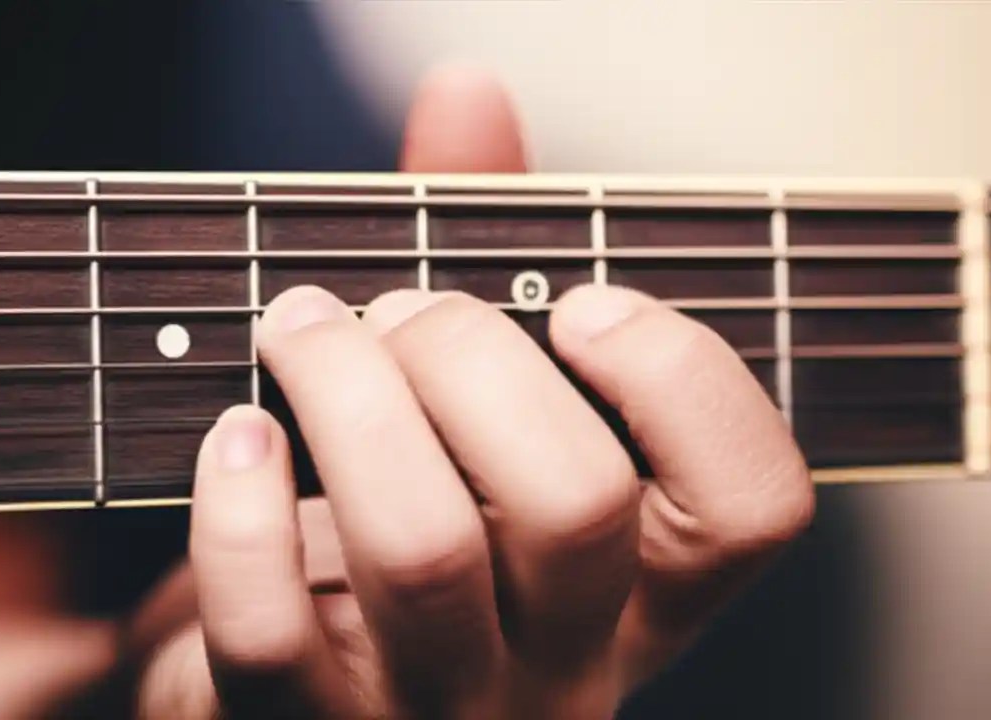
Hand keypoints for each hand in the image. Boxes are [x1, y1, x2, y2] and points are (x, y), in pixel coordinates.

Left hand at [136, 65, 813, 718]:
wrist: (270, 703)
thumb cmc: (389, 530)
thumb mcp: (470, 422)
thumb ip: (485, 257)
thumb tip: (471, 93)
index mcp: (633, 594)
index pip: (755, 509)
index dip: (687, 383)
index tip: (581, 308)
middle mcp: (558, 669)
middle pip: (576, 503)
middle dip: (470, 353)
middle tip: (399, 313)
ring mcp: (432, 711)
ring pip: (423, 547)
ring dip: (348, 392)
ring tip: (300, 333)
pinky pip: (268, 627)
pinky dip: (237, 505)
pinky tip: (235, 437)